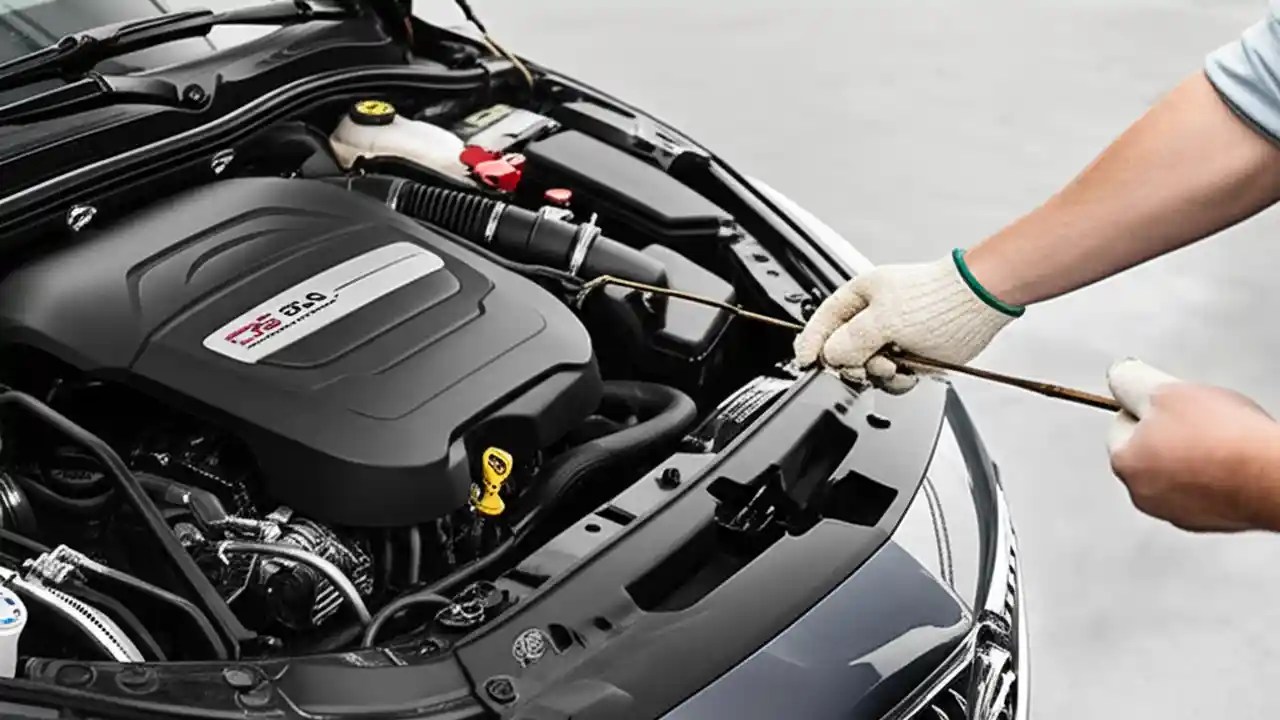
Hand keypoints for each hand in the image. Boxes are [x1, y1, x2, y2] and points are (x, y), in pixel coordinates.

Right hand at [793, 254, 1017, 392]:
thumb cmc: (936, 299)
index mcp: (859, 297)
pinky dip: (897, 382)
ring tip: (894, 364)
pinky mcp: (909, 357)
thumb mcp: (884, 318)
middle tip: (866, 363)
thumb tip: (830, 357)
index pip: (822, 322)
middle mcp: (872, 319)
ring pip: (866, 370)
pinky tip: (908, 372)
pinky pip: (890, 380)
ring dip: (877, 374)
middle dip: (852, 363)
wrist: (978, 304)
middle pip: (841, 352)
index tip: (805, 361)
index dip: (811, 343)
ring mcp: (890, 339)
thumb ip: (850, 340)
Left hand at [1108, 359, 1279, 531]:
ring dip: (1193, 453)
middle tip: (1199, 419)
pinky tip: (1234, 461)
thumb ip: (1130, 381)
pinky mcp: (1208, 520)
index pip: (1122, 423)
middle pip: (1148, 449)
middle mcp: (1143, 495)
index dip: (1148, 405)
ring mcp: (1176, 511)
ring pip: (1177, 470)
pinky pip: (1204, 488)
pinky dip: (1214, 474)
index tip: (1171, 402)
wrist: (1272, 476)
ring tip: (1221, 441)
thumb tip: (1118, 378)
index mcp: (1125, 464)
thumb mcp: (1165, 391)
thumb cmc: (1222, 437)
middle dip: (1169, 431)